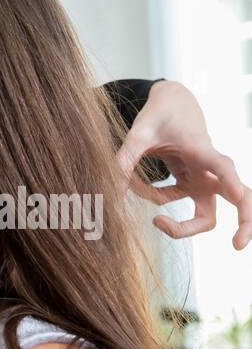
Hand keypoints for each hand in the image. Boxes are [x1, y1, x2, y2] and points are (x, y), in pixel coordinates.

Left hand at [117, 79, 250, 248]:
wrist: (173, 102)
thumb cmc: (159, 115)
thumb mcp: (137, 134)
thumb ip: (123, 161)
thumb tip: (109, 194)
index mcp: (200, 149)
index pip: (222, 165)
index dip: (230, 180)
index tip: (238, 195)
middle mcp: (209, 168)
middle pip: (238, 198)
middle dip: (245, 221)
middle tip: (237, 245)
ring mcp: (204, 179)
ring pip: (210, 211)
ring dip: (190, 226)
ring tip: (157, 223)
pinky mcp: (193, 184)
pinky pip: (178, 202)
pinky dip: (157, 200)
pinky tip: (137, 187)